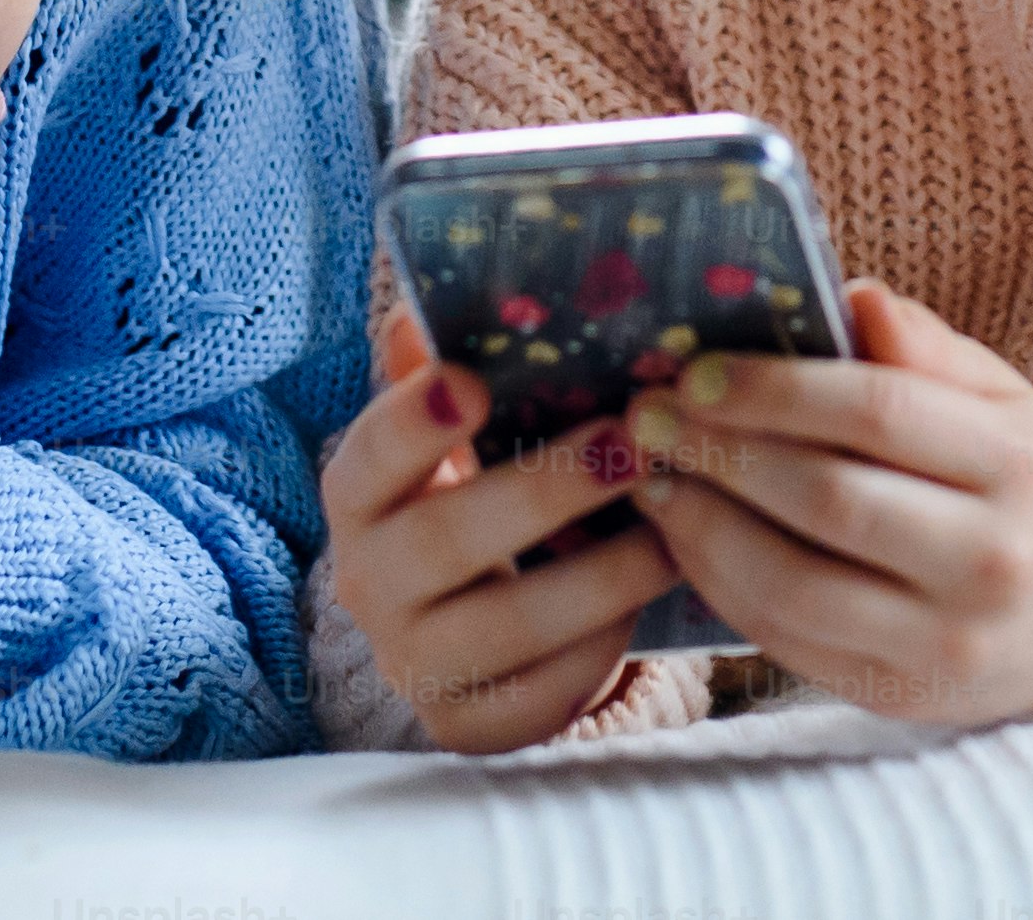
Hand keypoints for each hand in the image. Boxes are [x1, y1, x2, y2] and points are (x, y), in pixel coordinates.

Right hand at [318, 301, 678, 750]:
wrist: (464, 638)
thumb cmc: (475, 507)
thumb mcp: (454, 445)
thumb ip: (442, 379)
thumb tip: (423, 309)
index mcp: (360, 496)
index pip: (368, 455)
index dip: (413, 422)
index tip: (474, 383)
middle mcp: (369, 582)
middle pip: (444, 541)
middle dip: (544, 491)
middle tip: (631, 444)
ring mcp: (415, 661)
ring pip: (505, 625)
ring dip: (599, 576)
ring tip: (671, 531)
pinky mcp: (468, 723)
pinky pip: (541, 693)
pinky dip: (601, 649)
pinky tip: (645, 606)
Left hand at [626, 280, 1032, 725]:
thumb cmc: (1020, 481)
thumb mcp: (999, 398)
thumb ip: (925, 346)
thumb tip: (851, 294)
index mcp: (1014, 465)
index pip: (878, 412)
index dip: (773, 388)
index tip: (694, 370)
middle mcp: (991, 560)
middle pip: (827, 499)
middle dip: (720, 452)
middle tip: (646, 417)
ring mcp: (946, 641)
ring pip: (794, 583)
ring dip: (702, 526)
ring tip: (653, 477)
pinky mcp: (901, 695)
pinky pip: (788, 639)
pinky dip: (721, 585)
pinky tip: (686, 537)